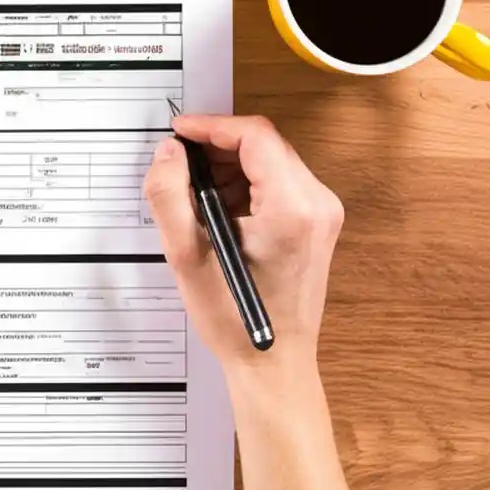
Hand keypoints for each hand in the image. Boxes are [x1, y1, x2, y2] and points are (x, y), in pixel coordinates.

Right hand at [142, 115, 343, 370]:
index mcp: (292, 209)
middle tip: (180, 164)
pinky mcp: (317, 223)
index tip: (180, 131)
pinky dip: (244, 185)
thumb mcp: (187, 256)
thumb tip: (168, 154)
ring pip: (270, 161)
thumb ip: (169, 195)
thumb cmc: (238, 322)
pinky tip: (218, 211)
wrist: (273, 363)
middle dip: (218, 147)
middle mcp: (317, 205)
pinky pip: (278, 182)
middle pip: (264, 145)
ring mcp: (322, 214)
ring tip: (196, 196)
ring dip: (229, 167)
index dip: (212, 126)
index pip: (255, 136)